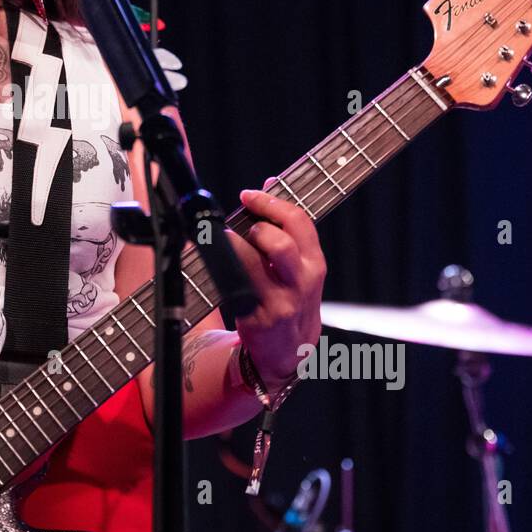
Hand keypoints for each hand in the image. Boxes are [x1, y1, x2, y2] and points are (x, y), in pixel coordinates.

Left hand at [226, 187, 325, 387]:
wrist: (288, 350)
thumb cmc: (290, 296)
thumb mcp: (298, 264)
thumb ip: (285, 226)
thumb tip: (270, 181)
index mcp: (313, 262)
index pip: (298, 222)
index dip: (271, 202)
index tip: (249, 194)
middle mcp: (301, 281)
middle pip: (281, 243)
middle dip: (257, 226)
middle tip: (245, 225)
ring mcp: (280, 301)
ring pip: (256, 265)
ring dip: (238, 246)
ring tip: (231, 244)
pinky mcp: (257, 318)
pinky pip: (235, 287)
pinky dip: (223, 270)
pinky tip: (218, 265)